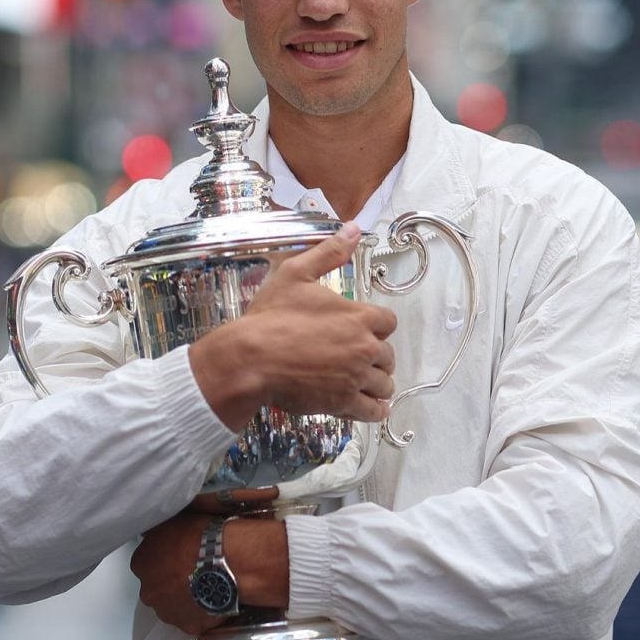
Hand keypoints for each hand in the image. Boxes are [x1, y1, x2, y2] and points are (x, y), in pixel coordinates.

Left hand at [130, 513, 224, 635]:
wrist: (225, 560)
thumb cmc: (201, 537)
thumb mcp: (175, 521)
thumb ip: (160, 532)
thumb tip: (159, 533)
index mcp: (141, 563)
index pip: (145, 562)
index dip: (163, 557)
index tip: (177, 554)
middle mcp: (149, 592)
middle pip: (156, 588)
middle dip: (170, 581)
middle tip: (192, 569)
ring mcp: (168, 612)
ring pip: (174, 606)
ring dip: (185, 597)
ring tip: (206, 583)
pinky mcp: (189, 626)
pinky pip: (195, 618)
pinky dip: (203, 610)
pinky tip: (216, 596)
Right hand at [188, 222, 396, 430]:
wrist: (251, 359)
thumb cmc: (271, 317)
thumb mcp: (296, 274)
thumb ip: (329, 252)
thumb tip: (353, 229)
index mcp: (359, 316)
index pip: (388, 322)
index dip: (376, 325)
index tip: (361, 329)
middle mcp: (364, 347)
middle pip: (388, 354)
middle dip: (376, 355)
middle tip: (357, 356)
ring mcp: (355, 377)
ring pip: (384, 384)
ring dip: (376, 382)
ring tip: (361, 382)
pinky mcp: (344, 403)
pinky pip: (373, 410)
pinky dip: (374, 409)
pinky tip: (368, 406)